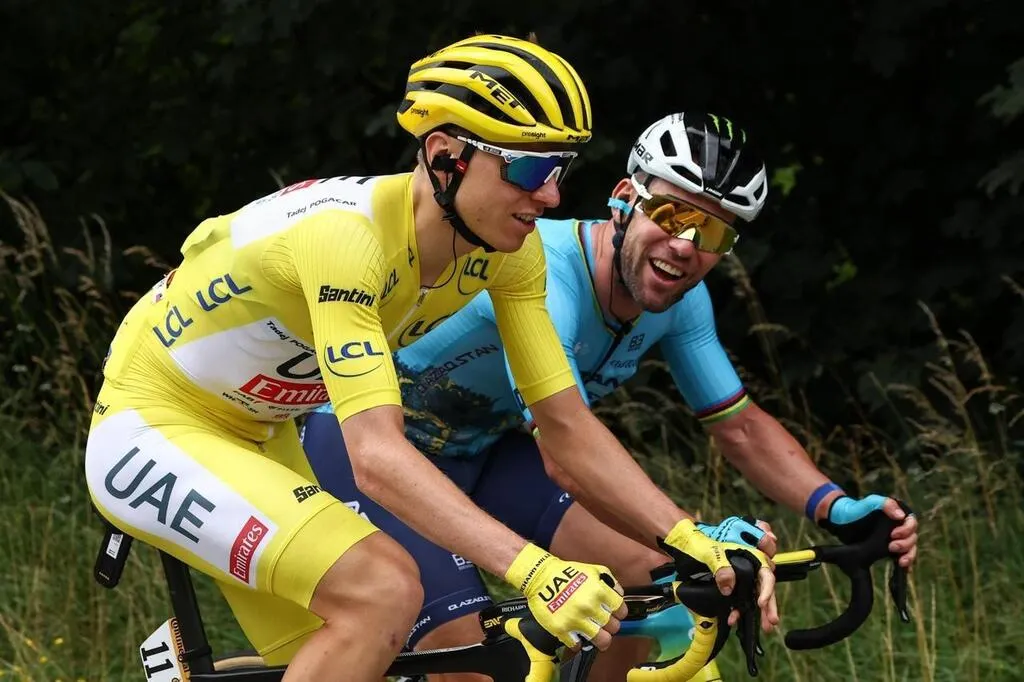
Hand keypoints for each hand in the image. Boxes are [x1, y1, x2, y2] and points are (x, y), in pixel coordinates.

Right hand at [505, 543, 627, 649]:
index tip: (613, 613)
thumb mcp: (593, 570)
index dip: (619, 613)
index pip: (621, 611)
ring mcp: (576, 619)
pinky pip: (577, 645)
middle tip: (602, 622)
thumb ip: (610, 582)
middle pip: (613, 627)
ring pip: (601, 640)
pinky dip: (578, 642)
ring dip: (600, 638)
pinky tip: (576, 634)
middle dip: (610, 625)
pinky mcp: (562, 629)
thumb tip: (619, 596)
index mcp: (599, 591)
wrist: (540, 577)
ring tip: (596, 635)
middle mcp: (589, 607)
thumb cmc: (567, 573)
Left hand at [660, 518, 778, 632]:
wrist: (683, 544)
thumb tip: (729, 589)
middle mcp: (748, 562)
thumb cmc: (698, 541)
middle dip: (770, 603)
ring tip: (766, 627)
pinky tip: (733, 619)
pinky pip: (740, 597)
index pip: (765, 570)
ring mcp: (740, 573)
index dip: (767, 587)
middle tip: (772, 621)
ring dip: (761, 610)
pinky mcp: (731, 583)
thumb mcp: (708, 551)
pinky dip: (739, 609)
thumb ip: (721, 567)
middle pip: (765, 584)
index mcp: (748, 551)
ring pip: (755, 592)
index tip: (761, 603)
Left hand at [821, 495, 917, 569]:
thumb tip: (901, 516)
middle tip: (891, 547)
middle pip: (912, 537)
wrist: (841, 521)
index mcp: (897, 515)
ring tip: (900, 560)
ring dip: (908, 555)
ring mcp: (894, 539)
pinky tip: (903, 567)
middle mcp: (898, 527)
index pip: (911, 523)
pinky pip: (902, 556)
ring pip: (910, 548)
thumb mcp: (870, 502)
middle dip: (906, 544)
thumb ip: (886, 504)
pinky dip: (906, 563)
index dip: (907, 530)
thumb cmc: (857, 509)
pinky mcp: (888, 550)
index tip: (894, 534)